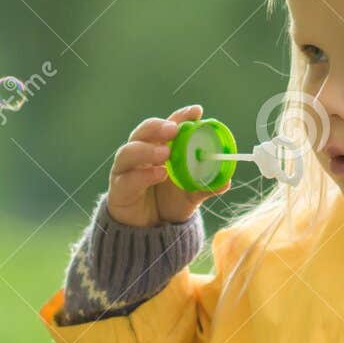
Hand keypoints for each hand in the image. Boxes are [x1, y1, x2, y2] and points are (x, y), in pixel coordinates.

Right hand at [105, 104, 230, 227]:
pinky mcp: (118, 189)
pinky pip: (126, 179)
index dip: (181, 117)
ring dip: (147, 150)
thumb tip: (226, 181)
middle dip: (157, 127)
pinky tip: (159, 174)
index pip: (169, 126)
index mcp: (160, 147)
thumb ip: (205, 187)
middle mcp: (140, 154)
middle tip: (174, 130)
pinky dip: (142, 175)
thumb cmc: (169, 203)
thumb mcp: (191, 195)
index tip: (197, 112)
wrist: (150, 230)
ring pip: (128, 152)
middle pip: (143, 131)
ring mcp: (126, 170)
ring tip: (165, 153)